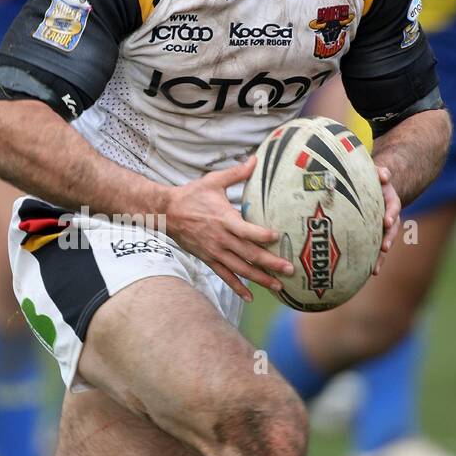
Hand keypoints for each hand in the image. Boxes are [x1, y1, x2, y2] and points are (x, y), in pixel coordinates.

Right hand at [164, 156, 294, 301]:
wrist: (167, 212)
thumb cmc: (192, 195)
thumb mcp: (214, 181)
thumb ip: (237, 173)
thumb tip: (255, 159)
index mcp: (224, 219)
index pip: (246, 230)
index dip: (262, 235)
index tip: (278, 236)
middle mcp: (221, 239)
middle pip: (249, 254)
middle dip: (270, 263)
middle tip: (289, 269)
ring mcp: (215, 252)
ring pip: (240, 269)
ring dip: (259, 278)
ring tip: (278, 286)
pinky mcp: (209, 259)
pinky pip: (225, 276)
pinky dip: (237, 287)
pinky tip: (250, 297)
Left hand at [373, 164, 401, 273]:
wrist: (379, 187)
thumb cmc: (374, 180)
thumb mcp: (378, 173)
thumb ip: (381, 172)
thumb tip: (383, 174)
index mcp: (390, 201)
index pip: (393, 207)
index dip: (390, 214)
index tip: (387, 221)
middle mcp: (389, 216)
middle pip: (391, 230)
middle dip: (388, 238)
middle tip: (385, 247)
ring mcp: (383, 228)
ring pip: (385, 243)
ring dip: (381, 256)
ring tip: (375, 269)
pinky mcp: (376, 235)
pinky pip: (376, 249)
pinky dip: (375, 260)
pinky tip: (370, 272)